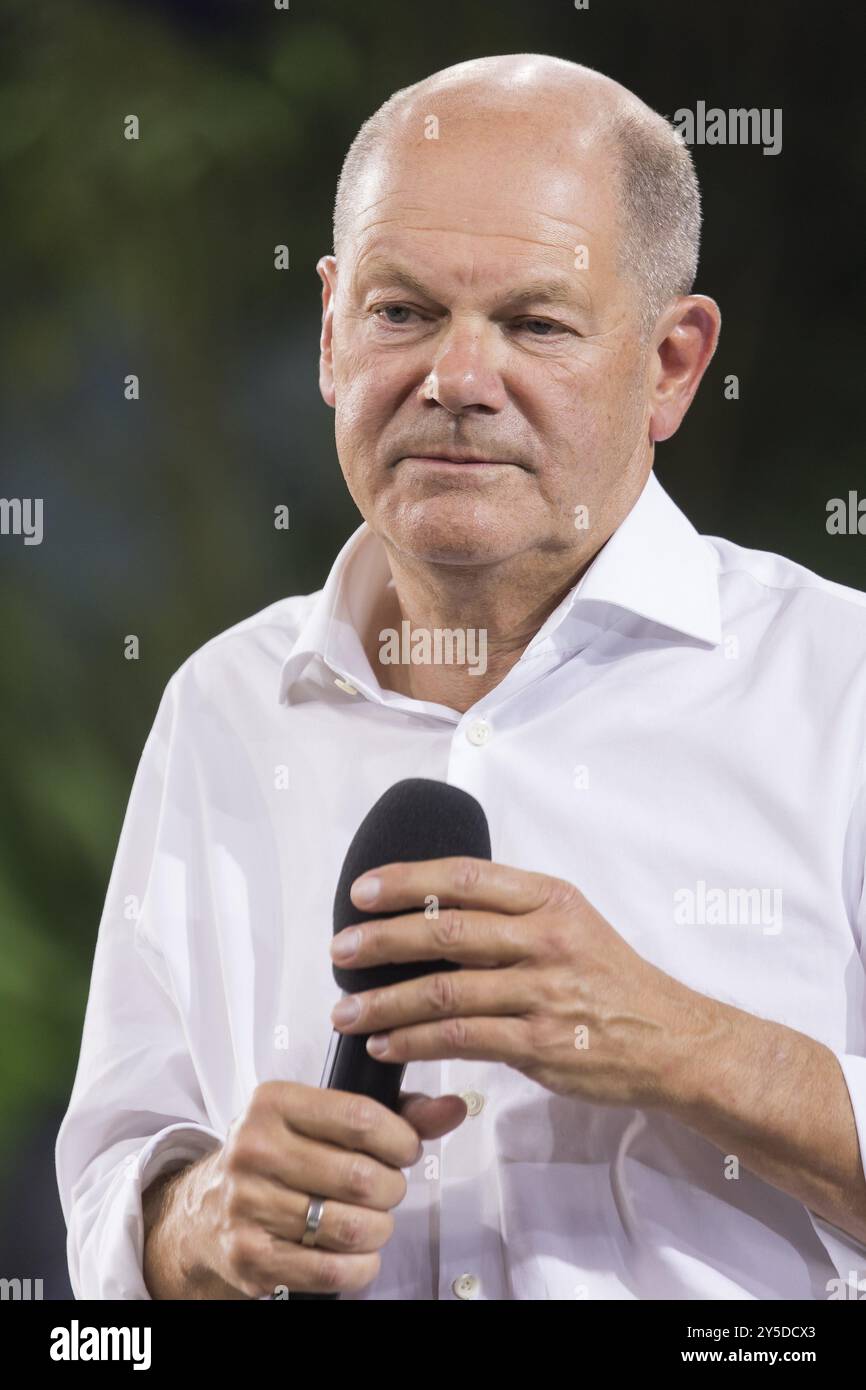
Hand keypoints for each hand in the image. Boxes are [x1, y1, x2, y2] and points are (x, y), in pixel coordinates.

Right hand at [181, 1081, 465, 1297]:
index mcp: (273, 1102)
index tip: (405, 1150)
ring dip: (378, 1229)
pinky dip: (360, 1266)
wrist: (205, 1210)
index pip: (361, 1118)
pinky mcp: (250, 1255)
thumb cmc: (278, 1156)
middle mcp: (254, 1149)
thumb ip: (393, 1112)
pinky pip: (330, 1269)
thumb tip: (453, 1108)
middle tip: (387, 1189)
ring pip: (351, 1227)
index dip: (401, 1140)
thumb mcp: (322, 1118)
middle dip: (392, 1189)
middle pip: (362, 1178)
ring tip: (373, 1220)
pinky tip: (359, 1253)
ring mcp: (248, 1204)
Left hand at [329, 858, 710, 1108]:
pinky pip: (462, 1039)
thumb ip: (510, 913)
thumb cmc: (611, 979)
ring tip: (345, 1011)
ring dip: (385, 1003)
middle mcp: (545, 938)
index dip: (406, 881)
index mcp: (549, 899)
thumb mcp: (571, 922)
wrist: (670, 1039)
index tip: (361, 891)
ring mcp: (543, 991)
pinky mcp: (540, 1043)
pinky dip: (415, 1042)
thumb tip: (430, 910)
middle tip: (340, 950)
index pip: (464, 878)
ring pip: (444, 992)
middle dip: (381, 940)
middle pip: (445, 932)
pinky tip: (387, 1045)